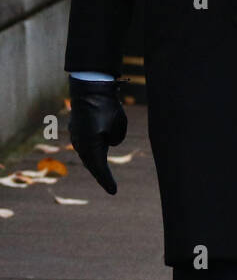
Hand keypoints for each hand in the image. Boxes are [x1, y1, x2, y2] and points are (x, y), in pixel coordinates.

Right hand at [68, 78, 126, 193]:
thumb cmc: (107, 107)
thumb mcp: (119, 126)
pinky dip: (90, 151)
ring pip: (87, 154)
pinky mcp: (76, 128)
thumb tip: (108, 142)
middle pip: (92, 164)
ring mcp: (76, 135)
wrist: (89, 88)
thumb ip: (116, 138)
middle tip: (109, 186)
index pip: (100, 169)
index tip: (113, 191)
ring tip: (102, 174)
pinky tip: (94, 154)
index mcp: (90, 146)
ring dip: (95, 163)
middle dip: (101, 175)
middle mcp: (80, 143)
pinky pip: (84, 144)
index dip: (107, 181)